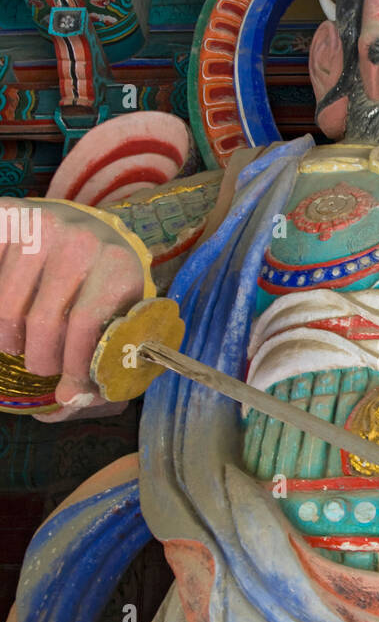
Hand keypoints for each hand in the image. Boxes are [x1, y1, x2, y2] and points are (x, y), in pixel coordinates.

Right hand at [0, 199, 146, 412]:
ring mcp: (39, 227)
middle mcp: (79, 241)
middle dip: (39, 359)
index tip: (66, 388)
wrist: (89, 228)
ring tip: (18, 343)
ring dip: (7, 339)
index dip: (71, 366)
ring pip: (6, 306)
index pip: (84, 326)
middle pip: (42, 321)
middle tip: (41, 365)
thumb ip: (106, 363)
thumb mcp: (123, 316)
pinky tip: (5, 322)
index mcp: (118, 266)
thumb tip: (67, 402)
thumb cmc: (105, 284)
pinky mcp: (7, 219)